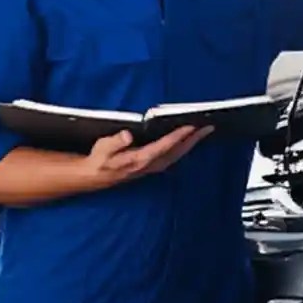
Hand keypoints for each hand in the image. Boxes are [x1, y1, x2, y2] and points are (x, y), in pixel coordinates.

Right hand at [80, 125, 213, 187]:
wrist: (95, 176)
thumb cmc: (99, 159)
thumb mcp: (102, 148)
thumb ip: (115, 142)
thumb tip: (127, 135)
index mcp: (138, 160)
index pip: (163, 147)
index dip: (177, 136)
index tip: (189, 126)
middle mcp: (149, 165)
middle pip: (176, 152)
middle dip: (192, 140)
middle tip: (207, 127)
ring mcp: (152, 168)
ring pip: (177, 156)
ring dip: (190, 144)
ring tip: (203, 132)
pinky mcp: (152, 167)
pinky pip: (172, 157)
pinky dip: (183, 149)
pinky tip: (189, 142)